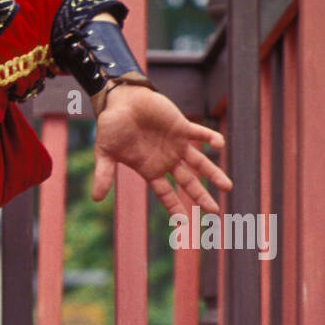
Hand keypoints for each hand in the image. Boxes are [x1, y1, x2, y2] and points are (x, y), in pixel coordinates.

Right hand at [91, 84, 232, 219]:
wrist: (120, 100)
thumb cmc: (111, 126)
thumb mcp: (105, 153)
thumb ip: (104, 174)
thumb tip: (96, 198)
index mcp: (149, 169)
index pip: (165, 193)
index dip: (174, 208)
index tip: (184, 225)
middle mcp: (166, 160)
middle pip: (187, 182)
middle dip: (201, 197)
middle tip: (215, 211)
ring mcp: (176, 144)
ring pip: (199, 163)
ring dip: (213, 174)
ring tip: (228, 187)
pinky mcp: (182, 126)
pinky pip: (201, 134)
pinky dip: (211, 139)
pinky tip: (220, 146)